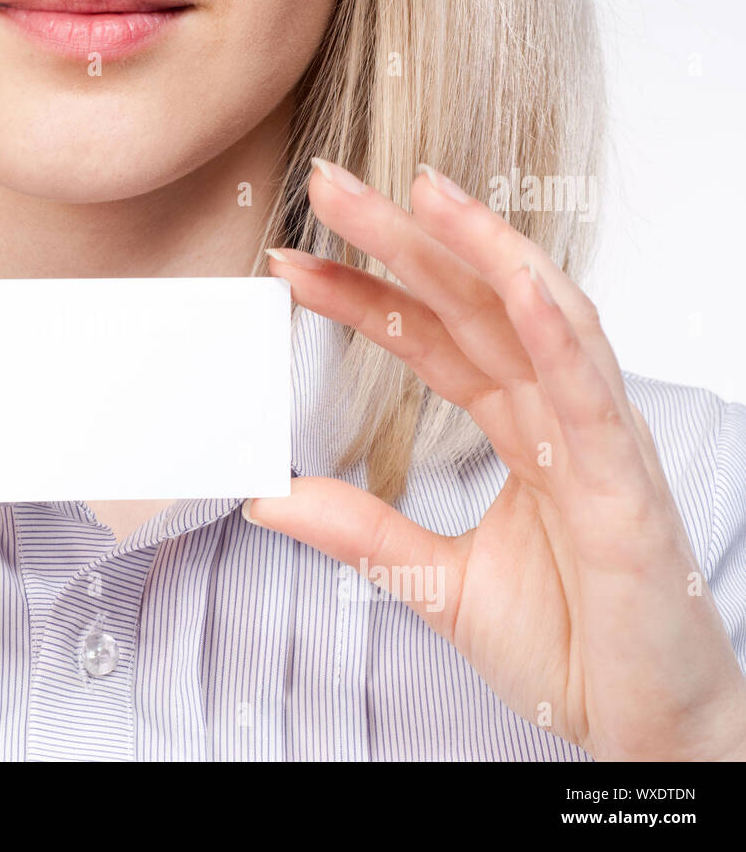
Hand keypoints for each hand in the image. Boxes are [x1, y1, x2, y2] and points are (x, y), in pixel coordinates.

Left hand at [250, 158, 745, 760]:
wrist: (641, 730)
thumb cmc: (569, 650)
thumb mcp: (436, 585)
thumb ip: (362, 533)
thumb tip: (272, 496)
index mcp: (521, 432)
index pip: (431, 340)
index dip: (363, 295)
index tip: (292, 265)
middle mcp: (559, 419)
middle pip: (473, 305)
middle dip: (402, 240)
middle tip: (329, 184)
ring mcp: (597, 443)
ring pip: (539, 319)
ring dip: (479, 248)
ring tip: (419, 189)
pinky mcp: (627, 488)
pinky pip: (592, 394)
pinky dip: (558, 331)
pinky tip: (516, 281)